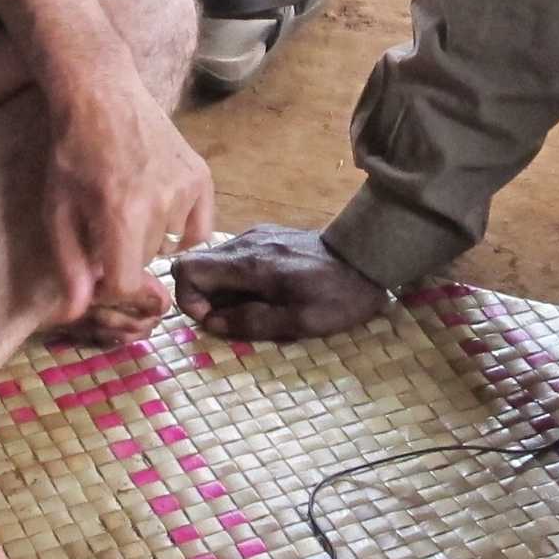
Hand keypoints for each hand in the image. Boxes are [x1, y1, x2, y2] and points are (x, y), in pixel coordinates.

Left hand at [41, 81, 215, 327]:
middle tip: (105, 222)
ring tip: (129, 201)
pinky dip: (179, 228)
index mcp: (120, 214)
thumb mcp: (57, 210)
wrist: (102, 94)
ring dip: (148, 237)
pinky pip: (197, 229)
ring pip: (167, 245)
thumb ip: (70, 265)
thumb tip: (74, 314)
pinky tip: (157, 205)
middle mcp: (160, 203)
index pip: (124, 284)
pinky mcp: (202, 177)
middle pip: (145, 263)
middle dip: (123, 254)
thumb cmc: (71, 153)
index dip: (106, 285)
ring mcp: (186, 188)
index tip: (96, 269)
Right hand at [172, 223, 391, 340]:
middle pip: (199, 266)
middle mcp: (247, 242)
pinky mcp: (269, 236)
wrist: (371, 257)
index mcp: (250, 262)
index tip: (214, 320)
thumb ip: (251, 322)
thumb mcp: (299, 321)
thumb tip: (212, 322)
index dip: (188, 299)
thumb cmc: (339, 295)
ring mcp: (258, 235)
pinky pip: (237, 259)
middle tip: (239, 320)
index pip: (187, 268)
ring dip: (224, 291)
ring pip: (217, 263)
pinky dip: (239, 281)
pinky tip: (269, 293)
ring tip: (258, 309)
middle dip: (207, 299)